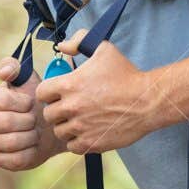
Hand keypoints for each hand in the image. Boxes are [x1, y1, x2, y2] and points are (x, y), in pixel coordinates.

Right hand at [0, 55, 64, 170]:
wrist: (45, 127)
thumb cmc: (34, 101)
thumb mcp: (27, 79)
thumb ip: (14, 66)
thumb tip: (3, 72)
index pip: (2, 101)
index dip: (23, 103)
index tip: (31, 103)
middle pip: (6, 122)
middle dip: (29, 121)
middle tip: (36, 119)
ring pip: (11, 143)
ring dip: (30, 137)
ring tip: (35, 132)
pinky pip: (14, 160)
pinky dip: (29, 153)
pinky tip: (32, 146)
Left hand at [35, 29, 155, 154]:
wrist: (147, 101)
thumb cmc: (127, 75)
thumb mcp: (104, 49)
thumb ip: (79, 42)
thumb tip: (62, 47)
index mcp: (69, 85)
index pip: (42, 94)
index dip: (49, 93)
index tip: (59, 94)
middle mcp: (72, 107)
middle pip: (49, 115)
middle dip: (57, 111)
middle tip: (70, 109)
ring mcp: (81, 127)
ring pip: (59, 132)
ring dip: (66, 127)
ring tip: (79, 122)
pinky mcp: (92, 143)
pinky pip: (72, 147)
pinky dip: (77, 142)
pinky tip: (87, 133)